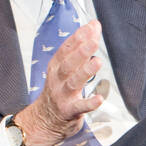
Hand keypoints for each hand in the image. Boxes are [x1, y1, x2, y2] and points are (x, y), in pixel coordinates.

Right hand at [15, 20, 104, 145]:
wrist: (45, 119)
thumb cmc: (60, 89)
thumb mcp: (66, 67)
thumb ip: (81, 47)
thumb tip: (94, 25)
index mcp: (56, 67)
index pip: (65, 49)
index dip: (78, 38)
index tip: (91, 27)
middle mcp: (57, 79)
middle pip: (68, 64)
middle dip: (81, 52)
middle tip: (94, 41)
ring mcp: (62, 96)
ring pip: (73, 82)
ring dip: (85, 72)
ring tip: (98, 62)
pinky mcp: (69, 111)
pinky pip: (79, 107)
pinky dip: (89, 103)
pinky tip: (99, 98)